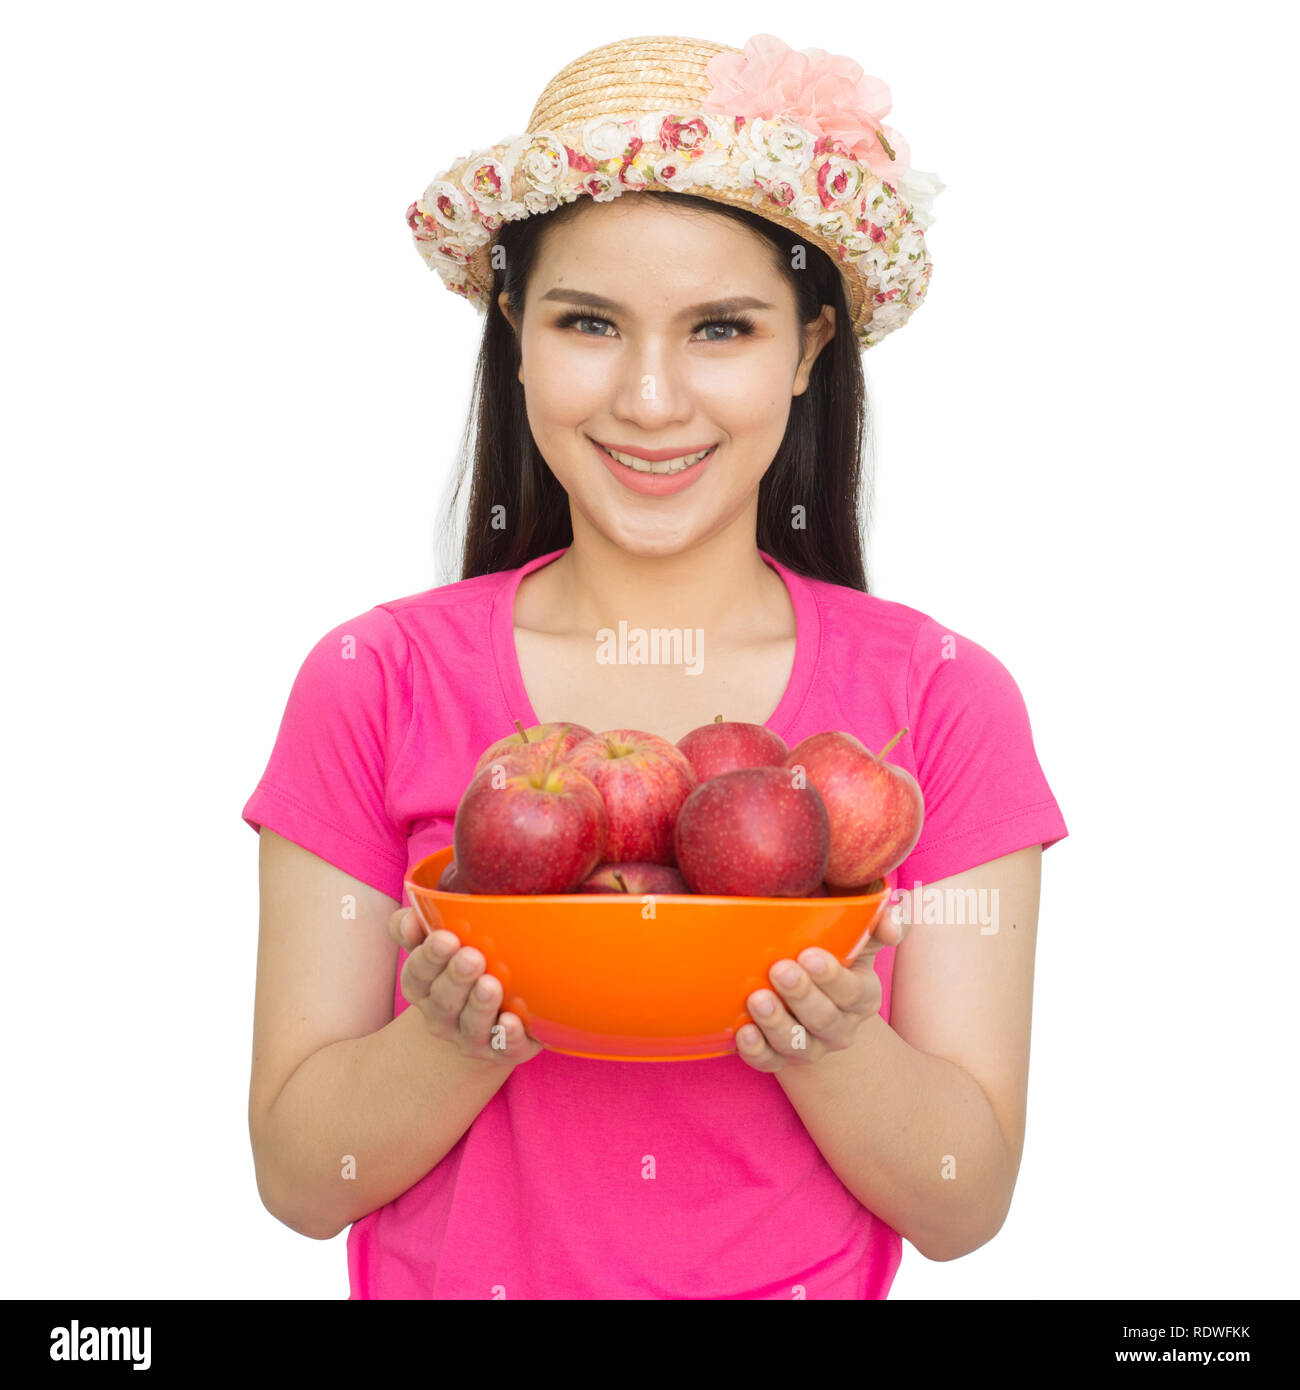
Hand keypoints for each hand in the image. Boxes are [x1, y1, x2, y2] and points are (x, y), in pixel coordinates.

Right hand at [388, 907, 542, 1063]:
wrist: (493, 1015)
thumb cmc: (461, 967)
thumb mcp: (437, 944)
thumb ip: (417, 927)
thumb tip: (408, 920)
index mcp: (424, 988)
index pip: (417, 975)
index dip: (429, 958)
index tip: (445, 938)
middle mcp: (443, 1017)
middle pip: (444, 1001)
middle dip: (457, 978)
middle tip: (471, 956)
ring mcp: (471, 1037)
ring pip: (472, 1026)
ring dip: (480, 1006)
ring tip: (490, 985)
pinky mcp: (503, 1050)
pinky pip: (505, 1047)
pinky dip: (508, 1036)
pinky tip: (511, 1022)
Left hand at [736, 897, 905, 1072]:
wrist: (814, 997)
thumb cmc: (834, 954)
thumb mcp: (860, 937)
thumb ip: (880, 923)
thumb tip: (893, 919)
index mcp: (863, 996)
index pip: (853, 992)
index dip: (832, 977)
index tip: (809, 955)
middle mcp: (840, 1028)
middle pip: (824, 1019)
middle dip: (802, 995)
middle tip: (779, 969)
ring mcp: (811, 1047)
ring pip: (797, 1044)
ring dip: (776, 1023)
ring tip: (757, 998)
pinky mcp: (780, 1059)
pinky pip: (769, 1062)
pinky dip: (755, 1050)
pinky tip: (743, 1031)